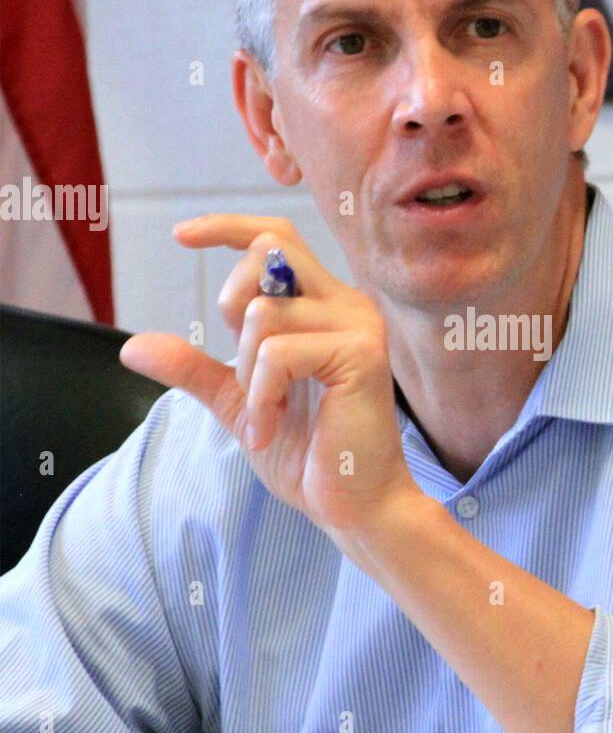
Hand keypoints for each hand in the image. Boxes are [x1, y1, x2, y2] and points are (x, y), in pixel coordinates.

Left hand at [118, 216, 420, 537]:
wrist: (352, 505)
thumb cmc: (309, 453)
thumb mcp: (239, 401)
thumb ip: (194, 368)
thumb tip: (132, 346)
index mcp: (325, 306)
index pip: (276, 238)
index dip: (227, 227)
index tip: (180, 235)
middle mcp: (347, 303)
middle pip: (269, 253)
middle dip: (231, 306)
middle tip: (244, 373)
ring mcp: (358, 325)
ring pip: (263, 312)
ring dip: (247, 374)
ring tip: (266, 416)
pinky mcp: (360, 353)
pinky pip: (278, 353)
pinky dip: (261, 395)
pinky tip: (272, 426)